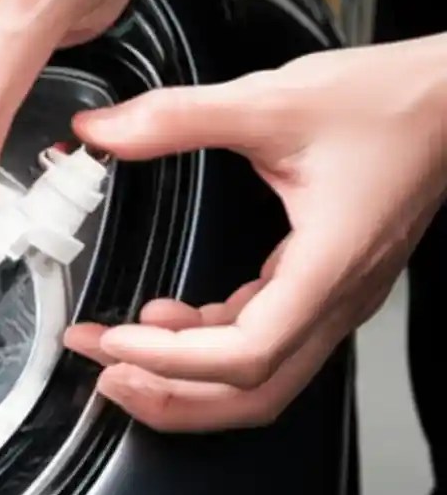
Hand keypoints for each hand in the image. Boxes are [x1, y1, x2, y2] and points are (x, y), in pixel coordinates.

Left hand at [64, 35, 446, 430]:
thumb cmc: (391, 101)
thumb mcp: (272, 98)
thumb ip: (178, 116)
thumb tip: (103, 130)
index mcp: (329, 266)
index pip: (247, 354)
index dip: (172, 360)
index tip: (114, 338)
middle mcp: (337, 297)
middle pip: (254, 395)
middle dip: (171, 396)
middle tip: (104, 373)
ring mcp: (336, 297)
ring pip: (259, 378)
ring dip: (184, 377)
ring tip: (120, 354)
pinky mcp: (327, 283)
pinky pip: (264, 339)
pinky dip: (208, 343)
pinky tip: (166, 317)